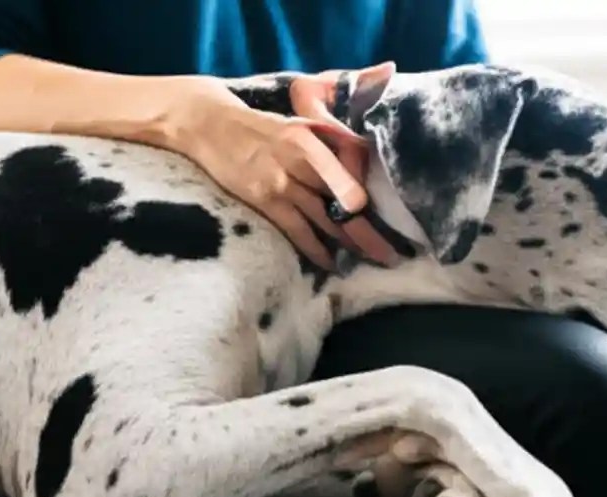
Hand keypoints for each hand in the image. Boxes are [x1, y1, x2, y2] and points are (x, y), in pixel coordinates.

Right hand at [160, 66, 398, 270]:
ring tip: (372, 259)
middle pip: (344, 198)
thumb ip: (333, 138)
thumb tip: (366, 157)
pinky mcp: (264, 200)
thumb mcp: (301, 121)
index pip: (352, 163)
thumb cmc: (264, 127)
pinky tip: (332, 263)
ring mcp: (280, 180)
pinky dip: (316, 249)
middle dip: (370, 228)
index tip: (395, 213)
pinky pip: (297, 231)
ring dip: (350, 243)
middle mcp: (299, 157)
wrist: (211, 125)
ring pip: (325, 218)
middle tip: (395, 252)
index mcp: (313, 135)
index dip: (371, 191)